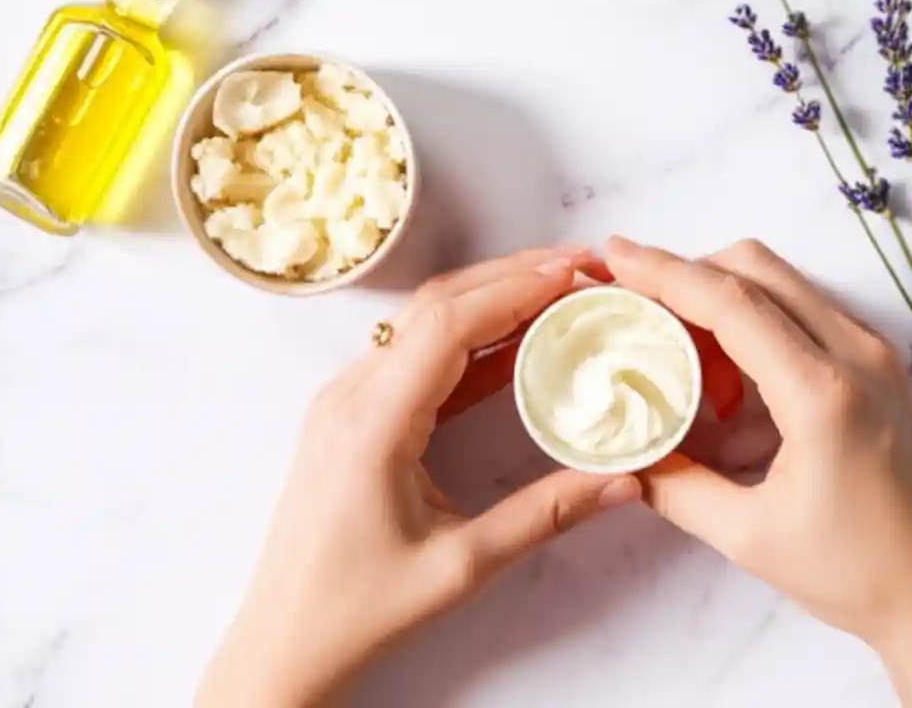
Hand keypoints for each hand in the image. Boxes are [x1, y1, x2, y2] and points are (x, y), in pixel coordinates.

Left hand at [196, 247, 642, 706]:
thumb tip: (627, 481)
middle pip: (436, 307)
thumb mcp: (461, 566)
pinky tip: (516, 342)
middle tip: (581, 267)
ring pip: (424, 326)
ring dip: (491, 301)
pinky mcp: (352, 420)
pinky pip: (414, 359)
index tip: (575, 272)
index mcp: (371, 423)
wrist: (284, 644)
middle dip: (511, 276)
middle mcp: (350, 397)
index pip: (448, 324)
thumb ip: (546, 515)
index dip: (515, 287)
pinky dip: (469, 342)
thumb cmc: (359, 610)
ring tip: (560, 292)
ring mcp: (345, 404)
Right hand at [606, 237, 911, 706]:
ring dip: (725, 295)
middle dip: (690, 270)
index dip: (664, 272)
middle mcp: (859, 356)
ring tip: (673, 339)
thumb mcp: (748, 536)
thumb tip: (624, 455)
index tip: (614, 256)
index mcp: (823, 393)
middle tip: (634, 294)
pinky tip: (727, 377)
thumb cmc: (857, 575)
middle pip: (759, 268)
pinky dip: (760, 323)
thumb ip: (676, 487)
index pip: (731, 302)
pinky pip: (810, 316)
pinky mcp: (884, 372)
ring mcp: (878, 358)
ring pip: (786, 286)